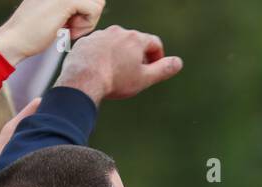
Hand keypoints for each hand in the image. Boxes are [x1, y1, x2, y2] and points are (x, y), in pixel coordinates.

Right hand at [0, 0, 103, 64]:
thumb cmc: (34, 30)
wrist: (14, 39)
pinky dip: (86, 26)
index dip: (86, 12)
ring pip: (98, 3)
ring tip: (68, 29)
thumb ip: (72, 5)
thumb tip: (99, 3)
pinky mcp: (67, 0)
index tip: (69, 21)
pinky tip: (68, 31)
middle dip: (90, 16)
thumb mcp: (56, 11)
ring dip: (88, 22)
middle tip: (71, 27)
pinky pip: (94, 10)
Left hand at [55, 25, 182, 104]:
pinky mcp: (87, 40)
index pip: (155, 43)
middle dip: (138, 56)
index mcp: (135, 39)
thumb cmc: (115, 80)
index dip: (158, 57)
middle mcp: (118, 32)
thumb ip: (163, 69)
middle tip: (136, 73)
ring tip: (117, 72)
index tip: (153, 68)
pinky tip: (103, 69)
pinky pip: (100, 46)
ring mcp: (101, 34)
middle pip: (135, 42)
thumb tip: (178, 62)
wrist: (83, 79)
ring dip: (120, 54)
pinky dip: (104, 55)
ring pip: (117, 43)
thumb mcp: (145, 78)